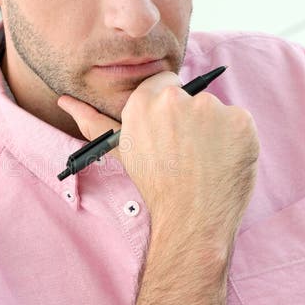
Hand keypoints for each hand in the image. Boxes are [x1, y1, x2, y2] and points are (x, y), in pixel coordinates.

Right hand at [58, 70, 258, 250]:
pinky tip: (225, 161)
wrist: (191, 219)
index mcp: (144, 102)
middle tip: (187, 152)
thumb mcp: (121, 151)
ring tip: (206, 160)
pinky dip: (237, 139)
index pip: (164, 85)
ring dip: (216, 130)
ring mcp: (211, 109)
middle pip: (190, 97)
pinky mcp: (241, 121)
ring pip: (216, 111)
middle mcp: (175, 99)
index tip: (170, 132)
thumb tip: (64, 100)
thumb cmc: (156, 185)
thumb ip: (93, 122)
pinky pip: (240, 122)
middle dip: (191, 120)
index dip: (169, 111)